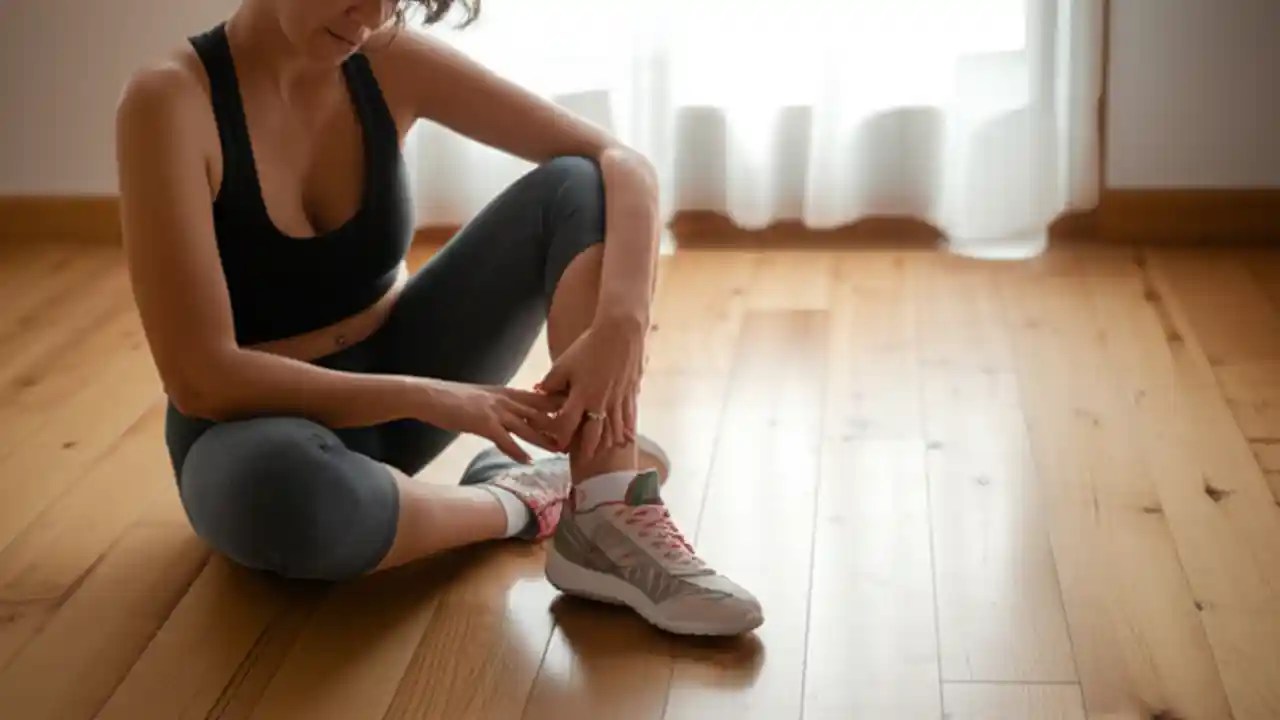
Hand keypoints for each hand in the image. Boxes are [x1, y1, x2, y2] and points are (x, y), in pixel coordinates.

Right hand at [413, 379, 564, 463]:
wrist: (429, 396)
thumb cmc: (452, 399)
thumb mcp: (482, 397)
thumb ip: (499, 404)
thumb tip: (511, 412)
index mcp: (505, 392)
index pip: (538, 398)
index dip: (557, 405)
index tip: (575, 411)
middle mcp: (504, 400)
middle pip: (538, 412)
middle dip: (558, 423)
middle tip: (576, 433)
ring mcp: (494, 411)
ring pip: (527, 426)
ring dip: (544, 439)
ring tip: (560, 449)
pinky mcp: (482, 423)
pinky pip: (504, 439)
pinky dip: (517, 451)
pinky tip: (527, 460)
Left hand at [538, 316, 646, 458]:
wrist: (621, 333)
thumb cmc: (589, 347)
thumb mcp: (564, 363)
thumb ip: (551, 381)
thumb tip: (538, 392)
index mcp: (581, 396)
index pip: (567, 425)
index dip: (560, 437)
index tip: (556, 445)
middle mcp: (600, 403)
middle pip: (593, 434)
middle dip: (586, 449)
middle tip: (582, 460)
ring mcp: (617, 400)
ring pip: (612, 430)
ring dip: (606, 444)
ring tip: (602, 454)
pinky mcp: (629, 394)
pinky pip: (628, 418)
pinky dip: (626, 431)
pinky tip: (625, 440)